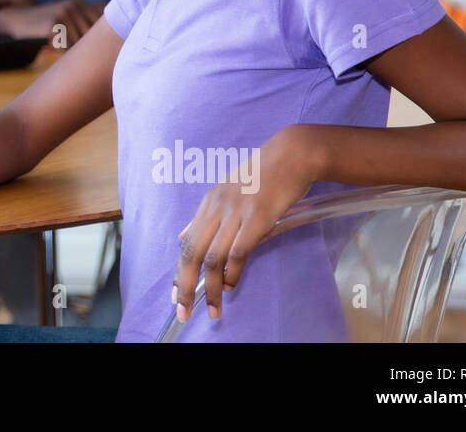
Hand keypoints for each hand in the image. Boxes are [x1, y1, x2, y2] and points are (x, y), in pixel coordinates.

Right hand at [2, 0, 101, 45]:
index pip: (101, 22)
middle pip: (91, 34)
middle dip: (86, 46)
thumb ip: (86, 19)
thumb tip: (112, 34)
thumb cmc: (46, 22)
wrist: (19, 18)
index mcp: (80, 3)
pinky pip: (65, 47)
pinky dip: (61, 50)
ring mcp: (63, 14)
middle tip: (76, 49)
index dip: (102, 36)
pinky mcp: (53, 26)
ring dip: (72, 49)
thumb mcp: (67, 14)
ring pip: (78, 43)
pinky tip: (52, 44)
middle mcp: (74, 6)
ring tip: (60, 44)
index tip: (102, 44)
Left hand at [172, 126, 317, 323]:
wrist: (291, 155)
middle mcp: (215, 209)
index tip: (175, 295)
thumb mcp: (225, 192)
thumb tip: (182, 235)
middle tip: (183, 310)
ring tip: (213, 308)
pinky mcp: (256, 218)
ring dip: (210, 287)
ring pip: (212, 257)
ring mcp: (235, 213)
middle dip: (185, 285)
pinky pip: (238, 251)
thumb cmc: (262, 175)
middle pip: (191, 253)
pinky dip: (232, 271)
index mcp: (208, 204)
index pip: (186, 244)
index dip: (178, 272)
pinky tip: (231, 285)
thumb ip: (204, 217)